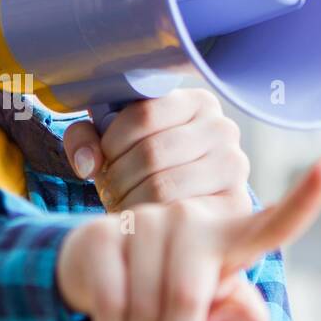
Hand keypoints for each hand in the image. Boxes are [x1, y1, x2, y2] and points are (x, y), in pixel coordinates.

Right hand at [56, 154, 320, 320]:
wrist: (98, 278)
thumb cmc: (166, 294)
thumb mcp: (210, 314)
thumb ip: (238, 320)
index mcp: (227, 238)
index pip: (273, 224)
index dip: (304, 199)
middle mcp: (188, 220)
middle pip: (188, 301)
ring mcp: (143, 222)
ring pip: (146, 311)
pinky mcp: (100, 234)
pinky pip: (111, 306)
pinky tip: (112, 315)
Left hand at [63, 89, 251, 220]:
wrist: (182, 211)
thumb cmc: (142, 170)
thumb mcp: (112, 143)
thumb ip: (86, 138)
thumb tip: (86, 163)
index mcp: (196, 102)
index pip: (143, 114)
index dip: (111, 142)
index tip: (105, 157)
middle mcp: (223, 129)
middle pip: (151, 154)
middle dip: (117, 177)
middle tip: (109, 190)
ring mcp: (233, 167)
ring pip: (162, 186)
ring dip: (129, 201)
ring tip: (123, 204)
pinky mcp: (235, 205)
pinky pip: (177, 214)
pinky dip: (149, 219)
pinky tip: (144, 218)